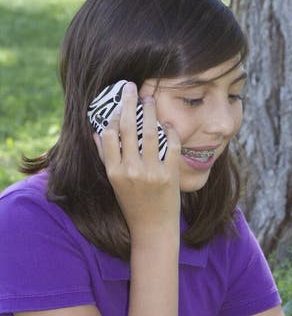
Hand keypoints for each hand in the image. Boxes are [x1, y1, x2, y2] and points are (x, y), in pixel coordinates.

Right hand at [93, 81, 180, 239]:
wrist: (153, 228)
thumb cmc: (133, 205)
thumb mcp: (115, 183)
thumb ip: (105, 157)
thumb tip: (96, 131)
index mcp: (115, 172)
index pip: (109, 135)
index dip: (112, 116)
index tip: (116, 104)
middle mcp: (131, 171)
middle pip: (128, 128)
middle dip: (129, 103)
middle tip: (131, 87)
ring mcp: (151, 173)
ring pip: (151, 133)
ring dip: (150, 112)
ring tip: (150, 100)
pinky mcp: (170, 176)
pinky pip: (172, 146)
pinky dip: (171, 131)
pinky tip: (168, 124)